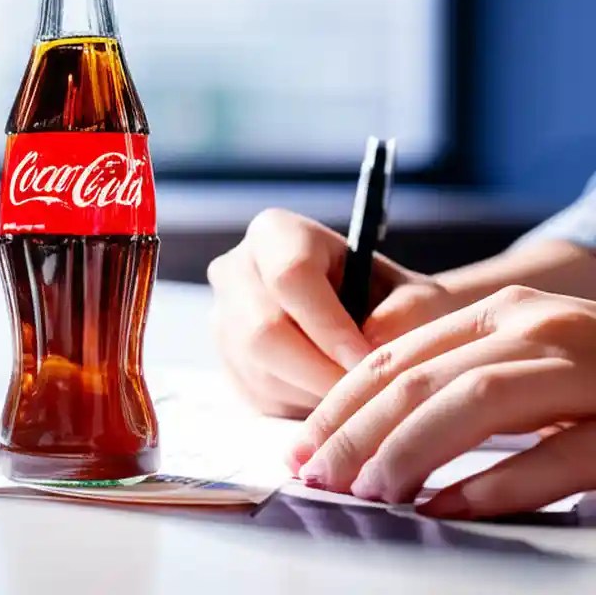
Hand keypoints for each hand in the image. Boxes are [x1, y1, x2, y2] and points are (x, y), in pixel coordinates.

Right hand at [208, 208, 459, 419]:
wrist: (371, 320)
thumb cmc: (394, 302)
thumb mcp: (418, 298)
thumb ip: (407, 314)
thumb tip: (371, 347)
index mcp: (276, 233)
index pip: (290, 275)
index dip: (328, 325)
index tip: (366, 360)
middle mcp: (235, 271)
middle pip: (264, 331)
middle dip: (320, 371)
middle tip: (365, 395)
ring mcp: (221, 319)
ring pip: (260, 371)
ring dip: (313, 393)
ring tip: (354, 390)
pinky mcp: (225, 362)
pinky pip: (257, 397)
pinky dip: (300, 407)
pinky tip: (329, 392)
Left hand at [292, 286, 595, 518]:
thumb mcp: (519, 363)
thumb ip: (453, 376)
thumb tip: (358, 427)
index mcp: (504, 313)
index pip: (394, 357)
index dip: (337, 405)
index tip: (300, 448)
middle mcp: (542, 330)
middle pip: (421, 380)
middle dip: (355, 433)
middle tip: (319, 478)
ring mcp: (591, 373)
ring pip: (475, 405)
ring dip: (409, 452)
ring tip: (371, 491)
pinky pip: (556, 455)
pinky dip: (495, 483)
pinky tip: (448, 506)